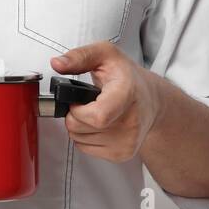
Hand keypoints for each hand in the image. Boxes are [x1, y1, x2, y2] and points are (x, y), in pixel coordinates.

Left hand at [50, 42, 164, 162]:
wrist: (151, 101)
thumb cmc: (128, 77)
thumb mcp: (106, 54)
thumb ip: (80, 56)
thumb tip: (57, 64)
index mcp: (127, 94)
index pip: (98, 116)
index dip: (78, 110)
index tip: (78, 99)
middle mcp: (131, 122)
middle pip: (80, 128)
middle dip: (72, 114)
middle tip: (83, 102)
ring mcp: (127, 141)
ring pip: (79, 140)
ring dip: (78, 126)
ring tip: (93, 111)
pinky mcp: (122, 154)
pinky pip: (86, 148)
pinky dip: (84, 136)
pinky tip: (97, 123)